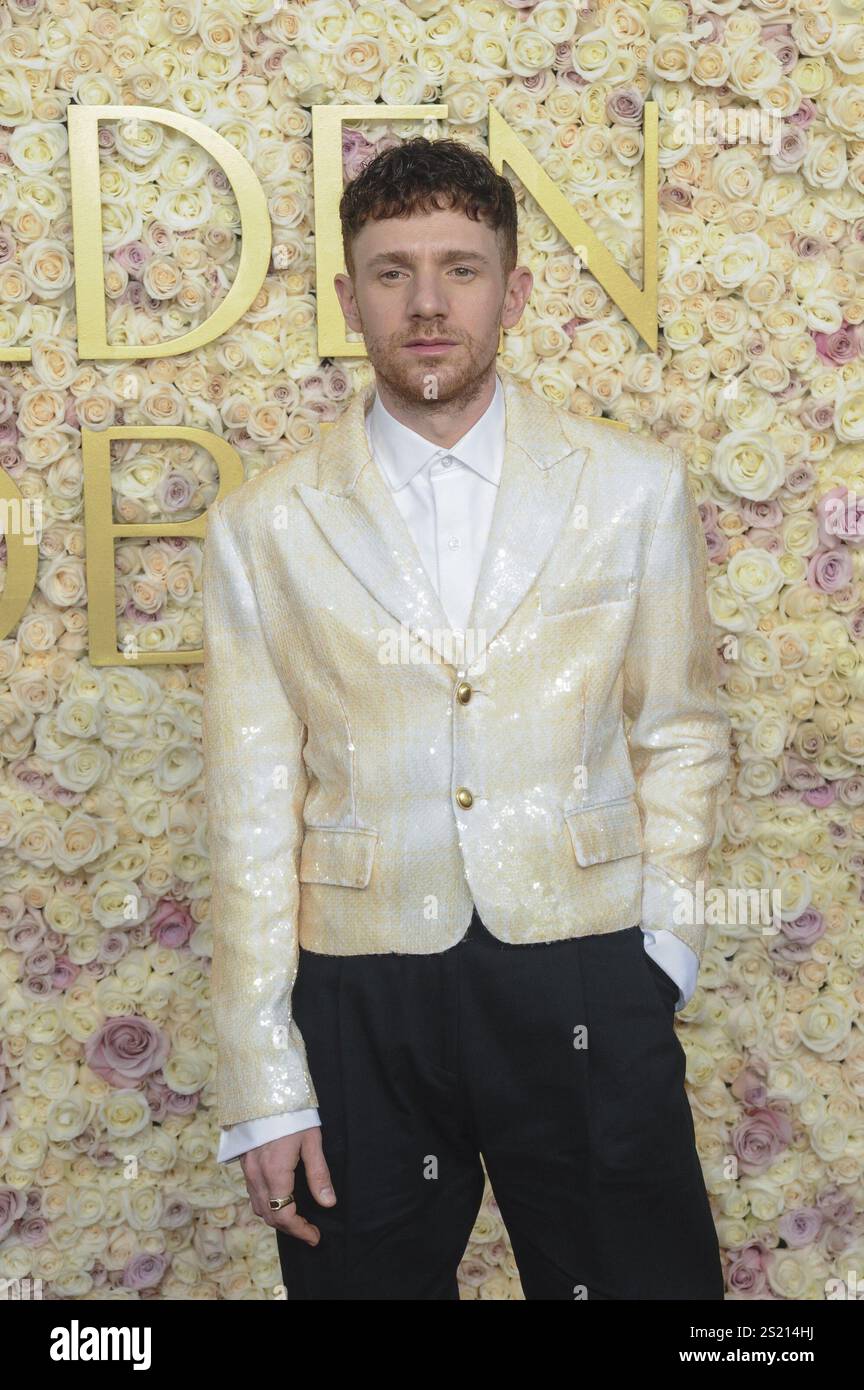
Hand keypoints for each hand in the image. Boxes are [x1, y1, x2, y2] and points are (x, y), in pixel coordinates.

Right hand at [240, 1125, 336, 1244]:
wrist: (264, 1089)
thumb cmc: (292, 1113)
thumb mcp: (311, 1141)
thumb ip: (319, 1174)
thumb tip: (328, 1203)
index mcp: (275, 1172)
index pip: (285, 1215)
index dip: (300, 1230)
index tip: (316, 1236)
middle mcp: (257, 1175)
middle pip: (270, 1215)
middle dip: (290, 1228)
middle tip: (311, 1231)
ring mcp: (248, 1170)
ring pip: (258, 1206)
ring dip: (277, 1218)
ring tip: (298, 1219)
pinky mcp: (245, 1163)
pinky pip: (253, 1194)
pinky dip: (266, 1204)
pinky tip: (281, 1200)